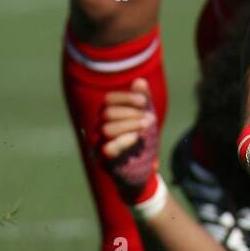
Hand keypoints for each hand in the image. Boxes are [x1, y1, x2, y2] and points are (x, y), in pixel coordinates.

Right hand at [101, 77, 158, 195]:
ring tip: (147, 126)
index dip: (125, 98)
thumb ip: (143, 101)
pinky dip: (123, 141)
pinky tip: (136, 138)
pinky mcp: (105, 161)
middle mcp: (100, 129)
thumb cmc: (143, 141)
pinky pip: (107, 149)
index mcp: (108, 116)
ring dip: (130, 124)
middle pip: (108, 113)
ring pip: (107, 128)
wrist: (144, 169)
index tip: (144, 102)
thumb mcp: (146, 118)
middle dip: (131, 113)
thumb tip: (140, 82)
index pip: (108, 100)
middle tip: (149, 118)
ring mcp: (100, 145)